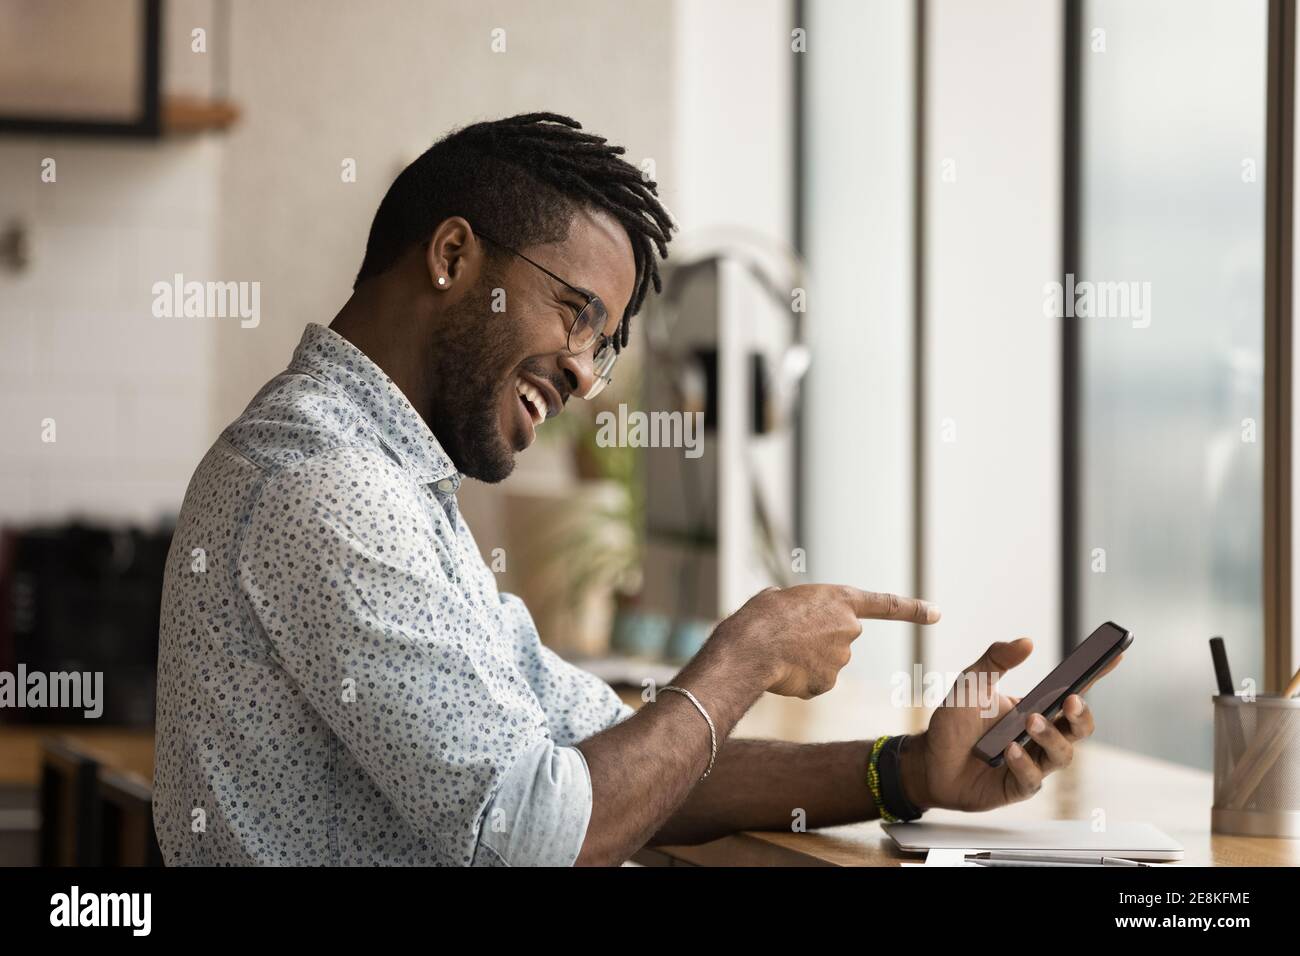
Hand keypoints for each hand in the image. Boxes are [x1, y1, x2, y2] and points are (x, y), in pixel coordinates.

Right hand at [714, 584, 940, 699]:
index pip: (887, 604)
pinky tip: (783, 672)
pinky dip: (800, 679)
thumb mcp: (782, 598)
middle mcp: (849, 628)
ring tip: (780, 653)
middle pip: (841, 637)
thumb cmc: (760, 617)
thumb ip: (804, 608)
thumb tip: (797, 620)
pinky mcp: (829, 682)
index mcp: (840, 599)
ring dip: (806, 659)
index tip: (936, 613)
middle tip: (789, 638)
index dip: (913, 609)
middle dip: (819, 640)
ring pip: (826, 661)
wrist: (751, 648)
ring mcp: (842, 658)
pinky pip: (815, 682)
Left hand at [900, 638, 1122, 811]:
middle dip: (1081, 714)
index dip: (1096, 674)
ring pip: (1062, 754)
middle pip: (1080, 728)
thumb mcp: (971, 683)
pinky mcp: (1018, 786)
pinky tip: (1010, 750)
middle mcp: (1041, 737)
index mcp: (1037, 708)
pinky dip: (1024, 763)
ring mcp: (1033, 763)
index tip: (1112, 655)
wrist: (928, 760)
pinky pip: (1032, 778)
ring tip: (1031, 721)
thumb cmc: (955, 722)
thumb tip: (1026, 642)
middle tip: (1069, 700)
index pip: (1073, 690)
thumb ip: (995, 660)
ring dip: (1050, 736)